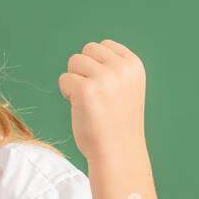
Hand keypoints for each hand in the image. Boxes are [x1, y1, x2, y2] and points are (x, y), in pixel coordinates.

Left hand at [57, 40, 147, 164]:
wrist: (118, 152)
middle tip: (93, 96)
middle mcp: (121, 68)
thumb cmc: (117, 122)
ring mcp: (104, 77)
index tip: (105, 89)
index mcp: (134, 65)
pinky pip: (64, 79)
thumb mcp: (125, 87)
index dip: (96, 66)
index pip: (103, 46)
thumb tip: (89, 52)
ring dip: (74, 81)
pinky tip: (79, 108)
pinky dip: (66, 93)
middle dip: (83, 70)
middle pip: (87, 50)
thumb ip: (113, 68)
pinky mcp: (85, 89)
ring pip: (74, 62)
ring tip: (88, 102)